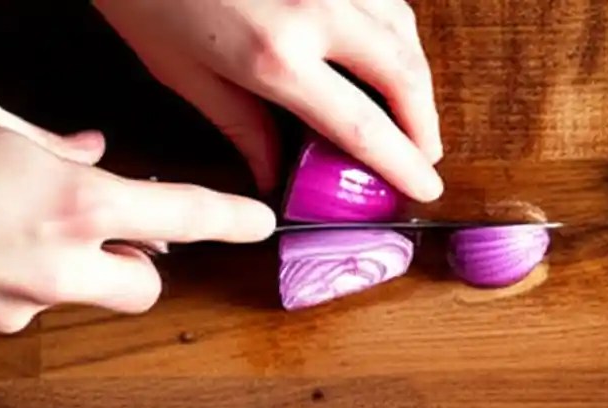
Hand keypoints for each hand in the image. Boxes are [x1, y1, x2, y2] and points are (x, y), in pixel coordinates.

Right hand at [0, 90, 274, 340]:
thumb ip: (51, 143)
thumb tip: (86, 152)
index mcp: (75, 203)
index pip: (186, 217)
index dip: (232, 220)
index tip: (257, 223)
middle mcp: (59, 266)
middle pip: (147, 287)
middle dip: (141, 262)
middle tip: (113, 230)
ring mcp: (21, 307)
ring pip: (82, 300)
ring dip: (74, 272)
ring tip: (16, 229)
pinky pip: (22, 309)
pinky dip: (17, 284)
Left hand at [95, 0, 443, 201]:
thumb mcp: (181, 72)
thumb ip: (240, 125)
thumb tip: (274, 173)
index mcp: (275, 57)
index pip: (362, 127)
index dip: (402, 164)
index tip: (425, 189)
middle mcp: (316, 11)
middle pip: (403, 75)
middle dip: (426, 122)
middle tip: (426, 154)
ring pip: (403, 28)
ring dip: (415, 75)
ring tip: (410, 109)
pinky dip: (395, 28)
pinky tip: (386, 49)